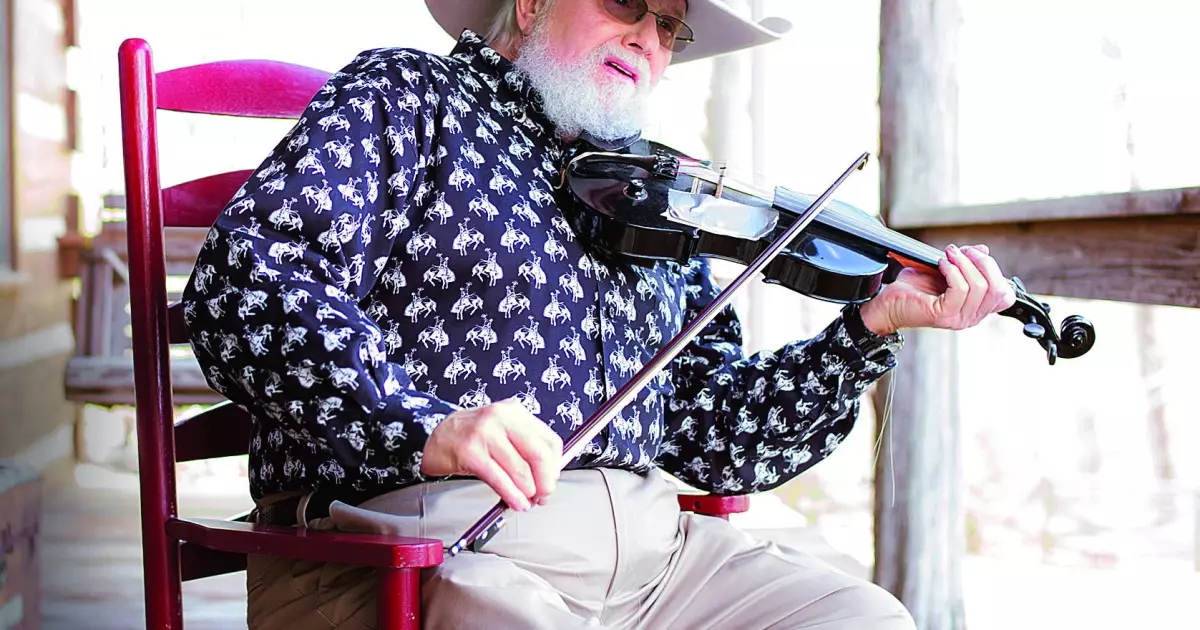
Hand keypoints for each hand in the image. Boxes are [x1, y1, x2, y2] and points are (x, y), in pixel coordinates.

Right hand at [420, 398, 562, 510]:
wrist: (437, 436)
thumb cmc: (473, 436)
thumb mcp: (503, 432)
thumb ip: (526, 448)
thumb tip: (549, 476)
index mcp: (515, 412)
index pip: (549, 440)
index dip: (555, 466)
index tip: (552, 481)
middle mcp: (502, 418)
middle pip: (538, 454)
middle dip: (545, 482)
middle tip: (543, 495)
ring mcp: (485, 433)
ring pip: (519, 470)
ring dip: (528, 492)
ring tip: (528, 502)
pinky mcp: (470, 452)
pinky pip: (498, 479)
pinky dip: (511, 495)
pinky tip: (515, 503)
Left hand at [859, 243, 1017, 334]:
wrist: (888, 303)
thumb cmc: (915, 288)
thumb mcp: (946, 270)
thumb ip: (966, 262)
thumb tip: (982, 249)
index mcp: (977, 309)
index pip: (1005, 295)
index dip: (994, 269)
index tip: (974, 254)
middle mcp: (972, 318)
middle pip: (997, 288)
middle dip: (982, 262)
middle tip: (961, 251)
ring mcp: (959, 319)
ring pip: (979, 286)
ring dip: (963, 263)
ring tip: (948, 254)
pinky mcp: (944, 316)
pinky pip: (960, 289)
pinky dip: (952, 270)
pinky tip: (941, 264)